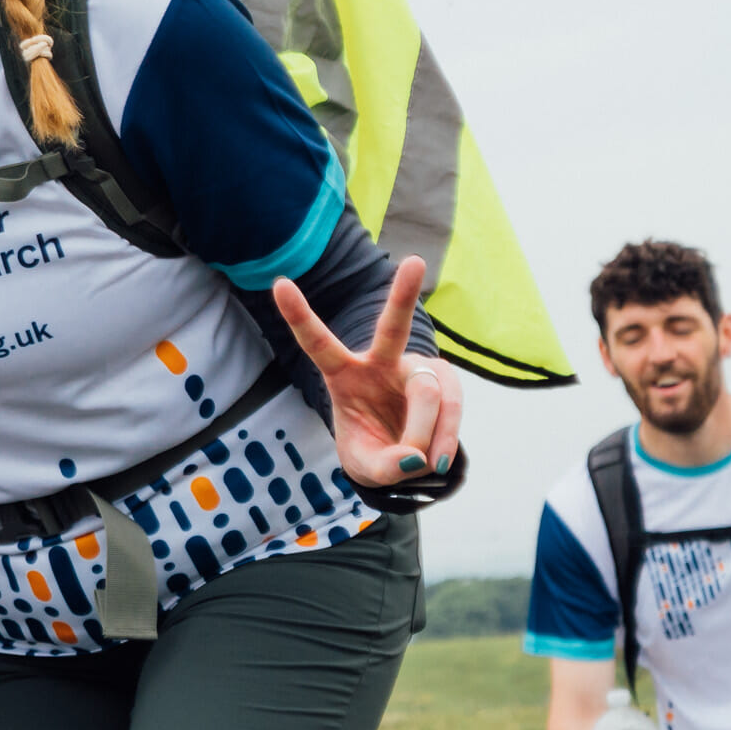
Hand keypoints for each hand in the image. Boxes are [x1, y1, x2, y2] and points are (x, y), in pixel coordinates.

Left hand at [270, 263, 462, 489]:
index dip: (299, 316)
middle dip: (403, 295)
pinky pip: (451, 409)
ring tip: (422, 464)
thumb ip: (383, 467)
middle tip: (414, 262)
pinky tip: (437, 461)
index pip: (319, 344)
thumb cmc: (376, 452)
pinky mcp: (447, 383)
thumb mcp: (367, 467)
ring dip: (425, 433)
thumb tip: (415, 458)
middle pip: (393, 328)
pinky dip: (445, 441)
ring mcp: (417, 369)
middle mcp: (382, 362)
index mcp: (345, 375)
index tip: (279, 284)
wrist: (408, 460)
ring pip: (427, 392)